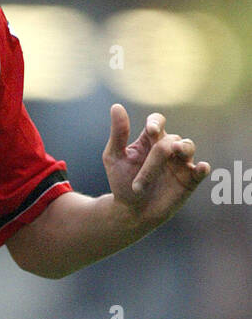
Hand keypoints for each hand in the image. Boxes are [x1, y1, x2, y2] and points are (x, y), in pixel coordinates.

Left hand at [103, 104, 209, 226]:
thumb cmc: (122, 182)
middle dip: (155, 158)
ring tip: (177, 150)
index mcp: (150, 139)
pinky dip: (203, 168)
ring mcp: (180, 162)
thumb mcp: (114, 158)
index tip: (151, 130)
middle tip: (138, 184)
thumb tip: (116, 106)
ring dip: (184, 148)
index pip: (157, 121)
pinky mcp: (190, 179)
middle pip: (168, 140)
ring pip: (187, 146)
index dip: (156, 122)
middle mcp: (168, 147)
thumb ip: (118, 134)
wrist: (132, 212)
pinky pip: (201, 170)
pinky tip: (201, 167)